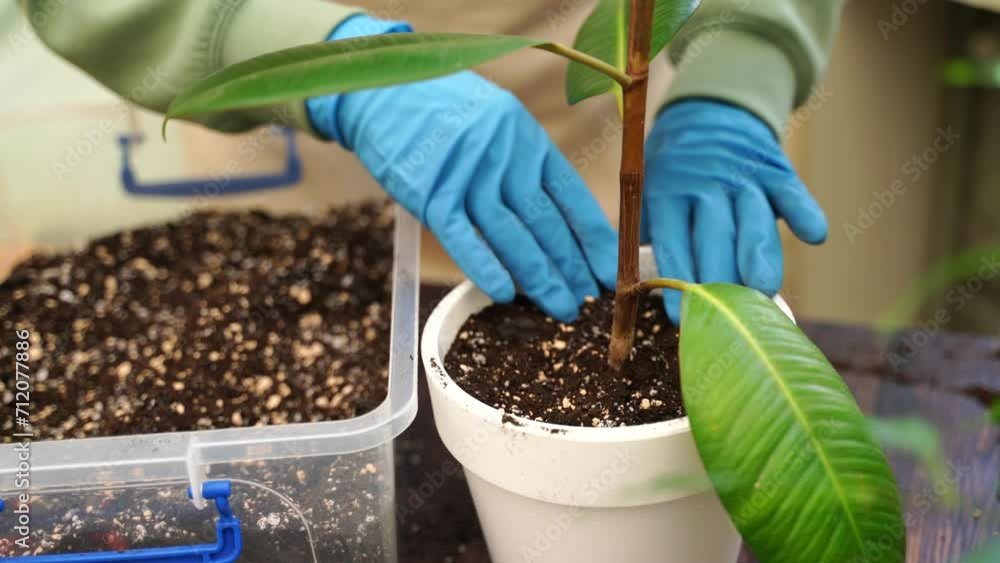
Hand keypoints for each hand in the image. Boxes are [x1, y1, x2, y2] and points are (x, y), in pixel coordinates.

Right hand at [307, 16, 617, 320]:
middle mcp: (503, 157)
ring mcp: (467, 176)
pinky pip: (464, 239)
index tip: (611, 269)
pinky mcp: (431, 194)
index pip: (570, 196)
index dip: (594, 237)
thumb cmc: (443, 109)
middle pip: (546, 223)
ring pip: (512, 237)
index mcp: (526, 138)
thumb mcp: (496, 120)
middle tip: (589, 300)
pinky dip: (485, 268)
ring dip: (540, 278)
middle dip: (572, 267)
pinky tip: (505, 294)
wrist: (383, 89)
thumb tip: (554, 220)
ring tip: (562, 307)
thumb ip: (522, 163)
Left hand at [642, 100, 827, 323]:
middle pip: (714, 235)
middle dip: (721, 276)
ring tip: (765, 288)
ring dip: (759, 253)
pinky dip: (803, 210)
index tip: (683, 317)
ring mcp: (742, 175)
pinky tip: (814, 235)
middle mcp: (704, 184)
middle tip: (729, 314)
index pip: (673, 243)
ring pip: (752, 217)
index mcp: (667, 194)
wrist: (708, 112)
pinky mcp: (774, 167)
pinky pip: (791, 190)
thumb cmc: (676, 174)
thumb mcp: (652, 194)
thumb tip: (645, 291)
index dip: (679, 281)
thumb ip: (655, 236)